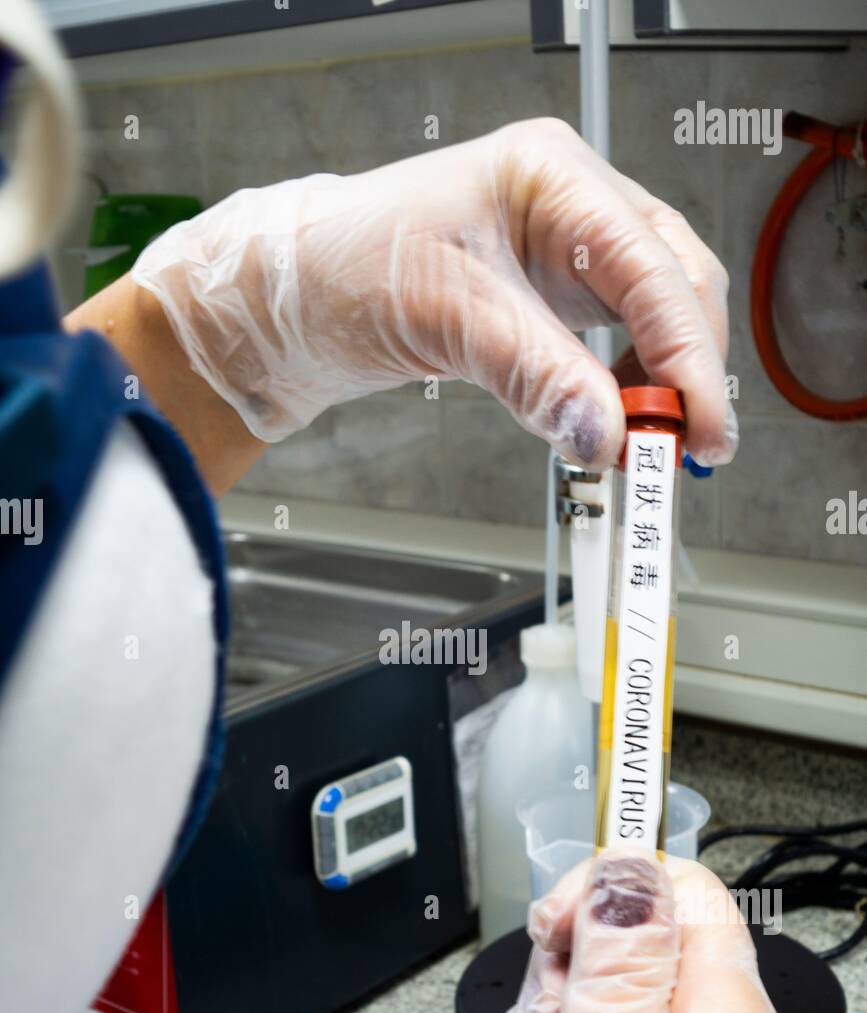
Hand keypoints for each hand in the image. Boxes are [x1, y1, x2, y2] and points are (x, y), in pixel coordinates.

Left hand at [131, 119, 735, 469]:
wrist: (290, 301)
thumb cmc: (345, 266)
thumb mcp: (446, 316)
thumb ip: (536, 376)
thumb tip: (607, 435)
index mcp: (551, 177)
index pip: (653, 266)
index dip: (688, 352)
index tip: (698, 425)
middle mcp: (569, 209)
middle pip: (673, 286)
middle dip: (687, 369)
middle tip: (685, 448)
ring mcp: (562, 256)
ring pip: (652, 317)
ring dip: (661, 384)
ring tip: (650, 445)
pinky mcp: (545, 303)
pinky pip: (610, 347)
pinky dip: (622, 391)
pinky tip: (612, 424)